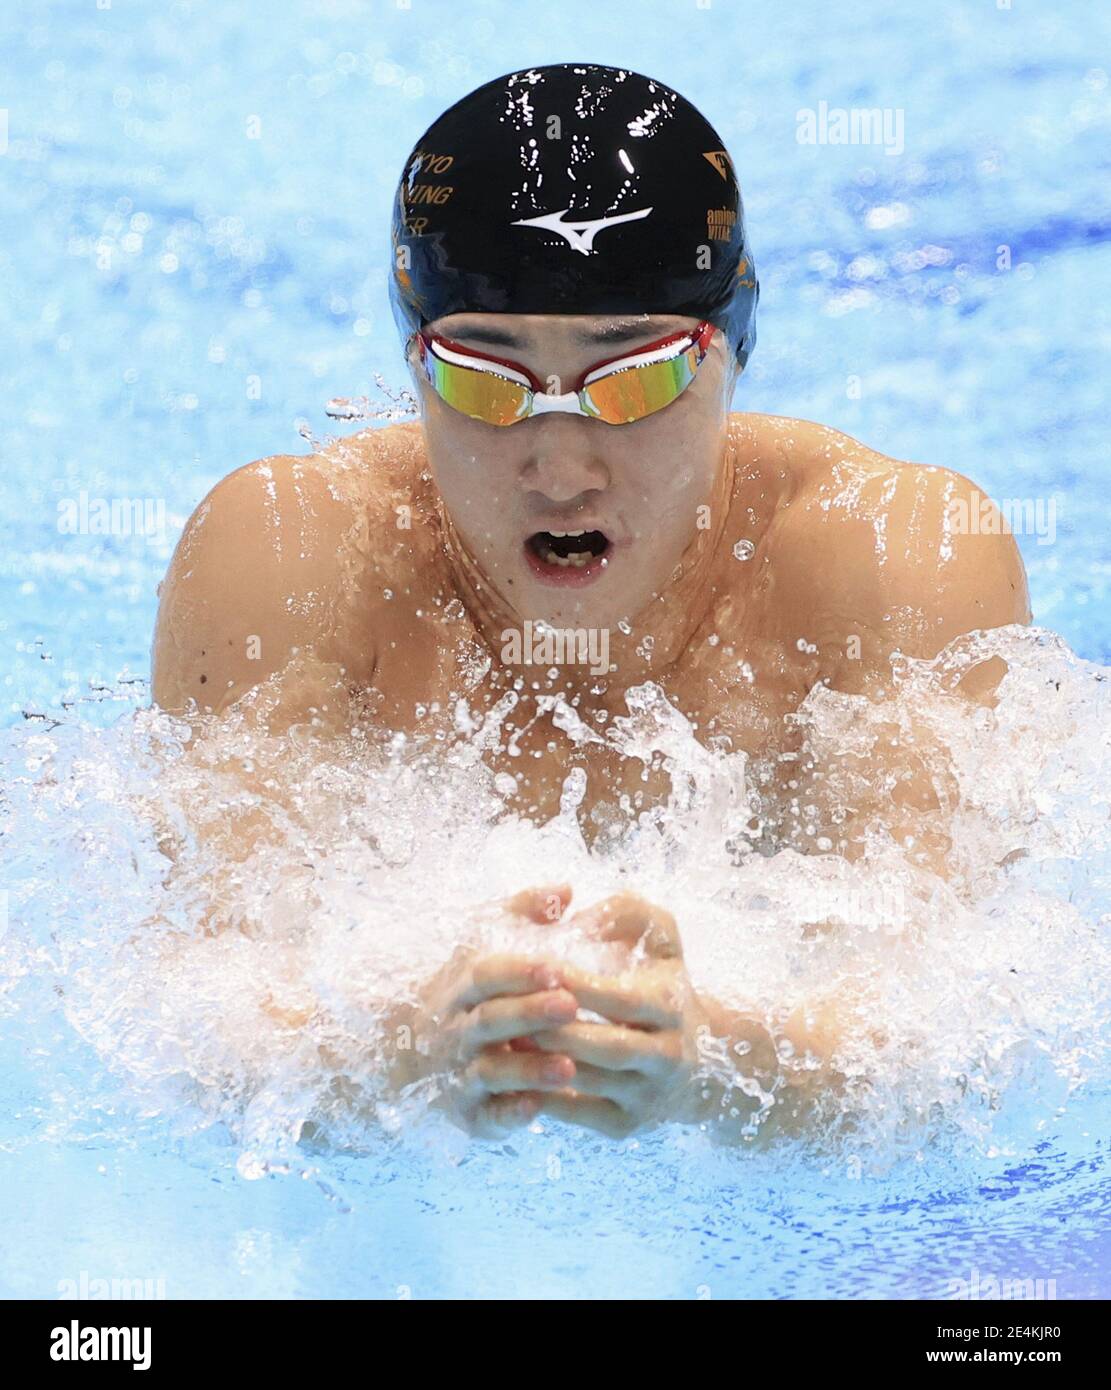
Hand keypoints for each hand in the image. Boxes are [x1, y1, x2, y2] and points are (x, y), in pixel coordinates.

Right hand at [411, 885, 581, 1137]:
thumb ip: (523, 916)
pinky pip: (486, 1115)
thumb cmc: (470, 994)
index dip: (518, 971)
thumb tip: (567, 888)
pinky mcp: (468, 1112)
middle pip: (491, 1020)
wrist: (410, 1054)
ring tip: (568, 1068)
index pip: (485, 974)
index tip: (557, 967)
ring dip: (528, 1070)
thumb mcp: (485, 947)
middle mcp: (458, 1030)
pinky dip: (508, 1113)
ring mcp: (460, 1072)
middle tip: (571, 1005)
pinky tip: (537, 1109)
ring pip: (491, 1070)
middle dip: (529, 1013)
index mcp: (463, 987)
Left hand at [526, 893, 707, 1137]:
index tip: (539, 971)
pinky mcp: (627, 1125)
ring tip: (504, 1040)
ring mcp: (648, 1095)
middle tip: (509, 1013)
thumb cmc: (662, 987)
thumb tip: (583, 912)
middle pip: (604, 1047)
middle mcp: (667, 1056)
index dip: (578, 987)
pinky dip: (546, 1096)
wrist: (698, 1062)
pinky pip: (579, 1114)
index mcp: (671, 1007)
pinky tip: (515, 1074)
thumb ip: (628, 913)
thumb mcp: (660, 942)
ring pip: (587, 1082)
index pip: (619, 999)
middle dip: (554, 1031)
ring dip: (542, 1063)